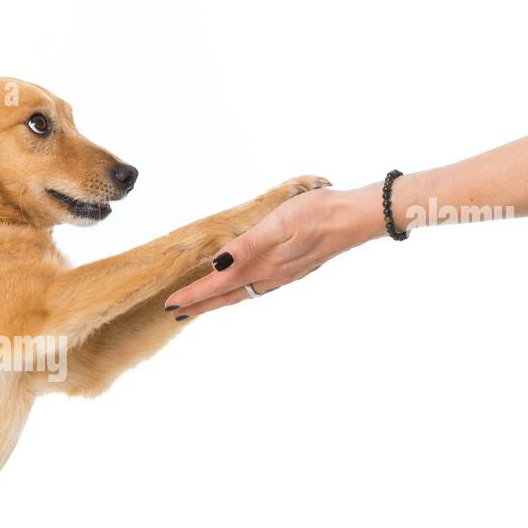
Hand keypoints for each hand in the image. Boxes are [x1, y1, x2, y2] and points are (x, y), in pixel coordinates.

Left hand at [166, 184, 384, 316]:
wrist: (357, 217)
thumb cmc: (317, 214)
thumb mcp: (277, 223)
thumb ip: (246, 245)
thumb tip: (217, 264)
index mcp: (262, 265)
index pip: (218, 284)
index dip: (193, 295)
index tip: (170, 305)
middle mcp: (271, 275)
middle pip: (228, 295)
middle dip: (201, 304)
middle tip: (177, 313)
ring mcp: (284, 274)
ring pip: (243, 292)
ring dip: (220, 300)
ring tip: (202, 305)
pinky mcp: (294, 268)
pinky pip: (259, 287)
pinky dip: (242, 291)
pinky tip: (243, 287)